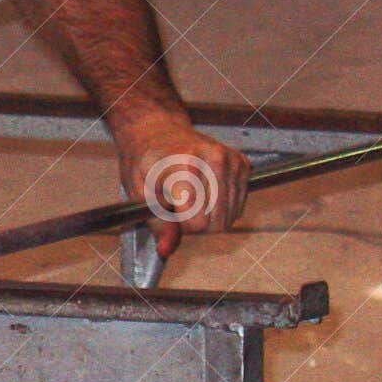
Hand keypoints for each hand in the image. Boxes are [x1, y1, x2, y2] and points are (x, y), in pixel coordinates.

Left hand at [115, 114, 249, 258]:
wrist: (158, 131)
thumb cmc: (145, 161)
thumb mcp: (139, 191)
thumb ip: (156, 221)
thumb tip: (166, 250)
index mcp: (186, 166)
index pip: (197, 223)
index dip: (180, 226)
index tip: (168, 213)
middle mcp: (215, 160)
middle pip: (217, 223)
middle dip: (196, 224)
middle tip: (177, 206)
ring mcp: (232, 160)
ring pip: (231, 217)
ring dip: (210, 216)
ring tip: (190, 197)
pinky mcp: (242, 163)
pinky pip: (238, 205)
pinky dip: (222, 206)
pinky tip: (204, 191)